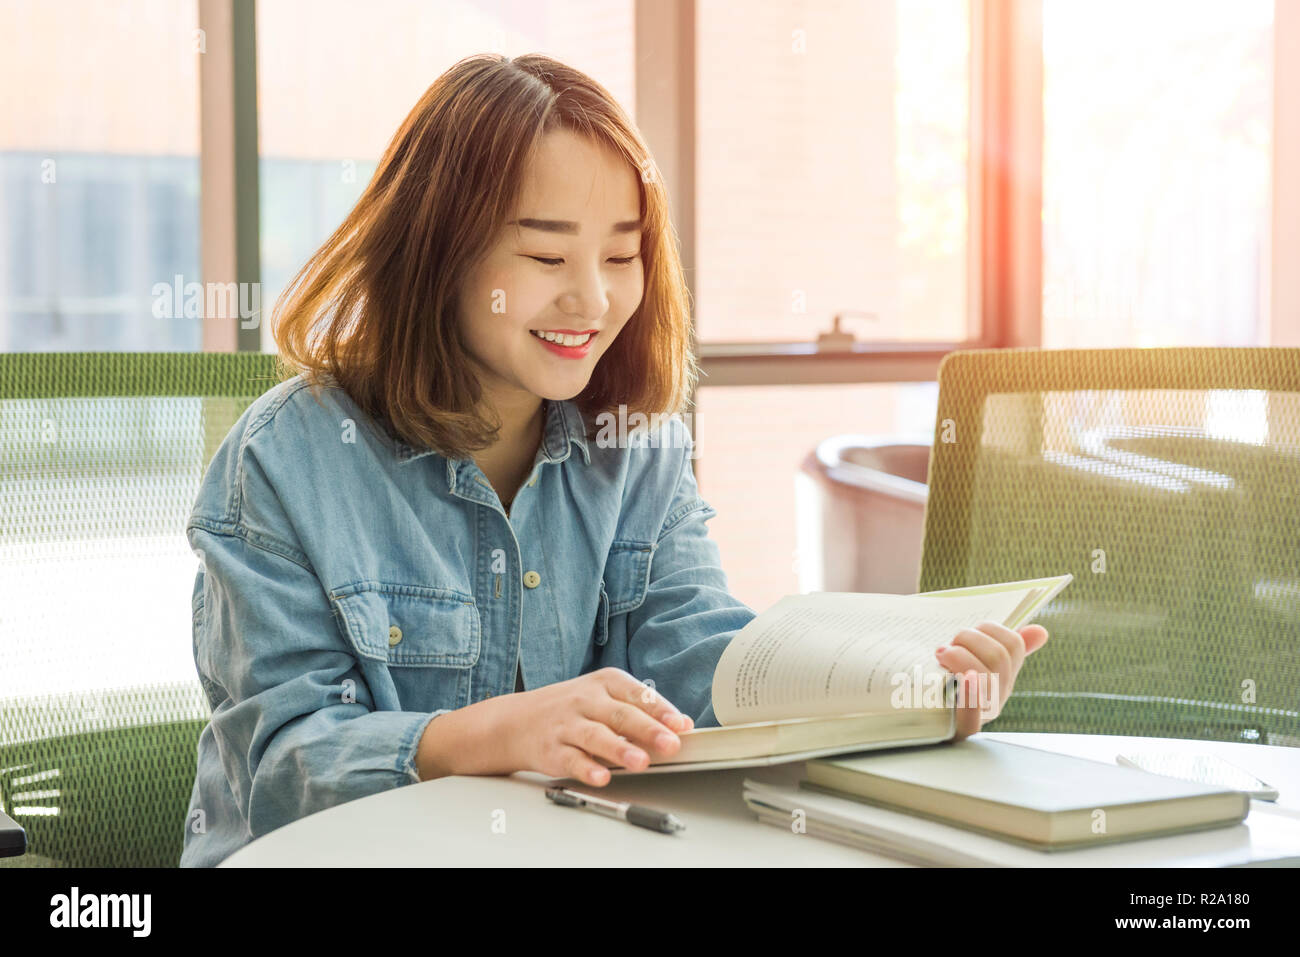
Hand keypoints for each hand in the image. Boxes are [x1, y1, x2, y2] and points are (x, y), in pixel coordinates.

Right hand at [419, 667, 693, 785]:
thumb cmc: (572, 709)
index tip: (681, 726)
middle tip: (670, 744)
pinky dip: (586, 768)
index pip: (637, 695)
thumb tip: (680, 727)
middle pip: (620, 715)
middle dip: (648, 730)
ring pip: (596, 736)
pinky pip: (571, 759)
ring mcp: (567, 724)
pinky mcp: (551, 749)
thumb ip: (640, 711)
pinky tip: (601, 776)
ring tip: (641, 762)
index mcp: (604, 683)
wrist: (516, 721)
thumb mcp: (604, 698)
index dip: (661, 710)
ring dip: (619, 749)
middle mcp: (585, 700)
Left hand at [935, 623, 1048, 741]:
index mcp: (1006, 675)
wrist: (929, 721)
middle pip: (997, 656)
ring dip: (958, 657)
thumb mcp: (977, 663)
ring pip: (985, 676)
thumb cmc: (951, 684)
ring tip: (940, 656)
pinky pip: (972, 715)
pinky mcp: (962, 729)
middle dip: (967, 639)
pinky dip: (971, 693)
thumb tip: (1040, 631)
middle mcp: (1000, 695)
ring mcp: (984, 714)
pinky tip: (965, 679)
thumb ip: (1003, 648)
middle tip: (947, 645)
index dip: (989, 629)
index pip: (1014, 645)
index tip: (970, 631)